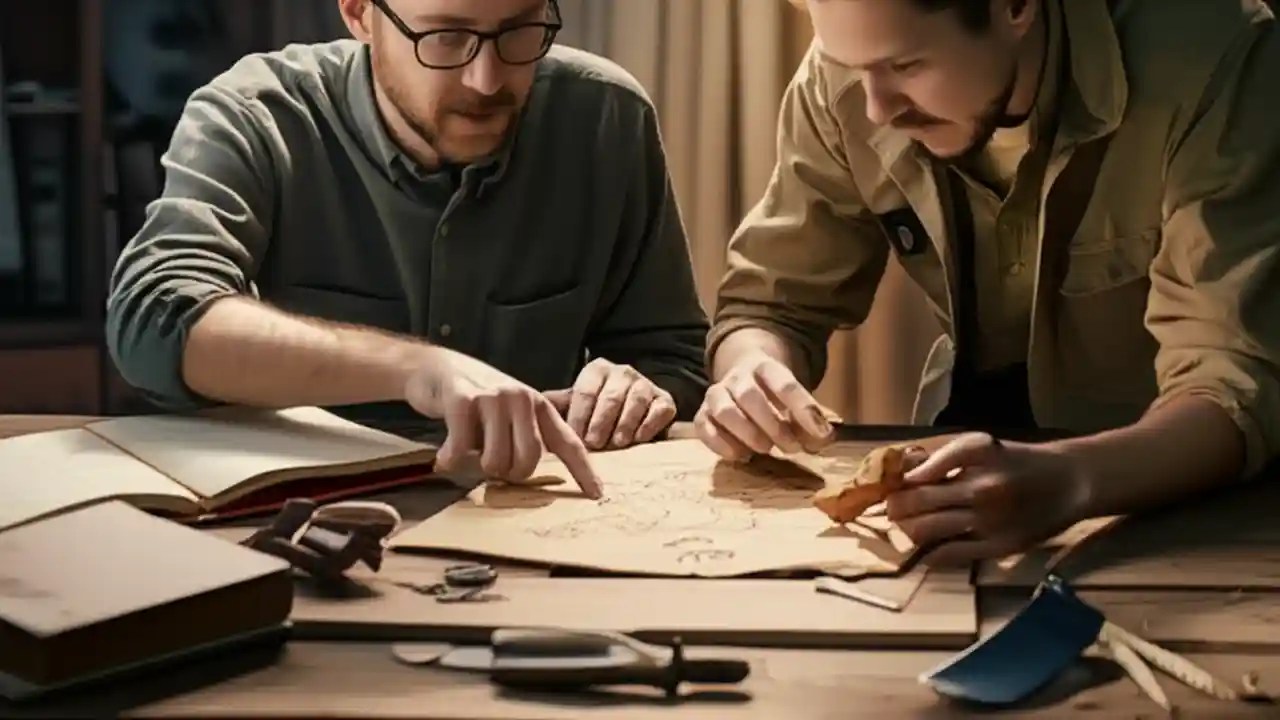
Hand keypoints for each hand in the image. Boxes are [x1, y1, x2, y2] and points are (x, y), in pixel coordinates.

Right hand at [403, 348, 601, 497]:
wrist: (437, 366)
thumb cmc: (477, 397)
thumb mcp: (511, 411)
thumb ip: (526, 435)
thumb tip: (529, 473)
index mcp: (539, 406)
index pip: (568, 442)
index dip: (583, 470)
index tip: (597, 494)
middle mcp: (521, 399)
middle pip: (529, 460)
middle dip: (509, 474)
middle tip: (492, 465)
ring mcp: (493, 398)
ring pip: (496, 460)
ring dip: (477, 466)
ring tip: (467, 451)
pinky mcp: (463, 400)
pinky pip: (462, 450)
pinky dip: (451, 460)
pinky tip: (445, 455)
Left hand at [544, 358, 676, 449]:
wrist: (634, 411)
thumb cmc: (596, 411)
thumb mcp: (575, 405)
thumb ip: (557, 406)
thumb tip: (530, 411)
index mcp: (597, 370)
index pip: (586, 391)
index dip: (580, 416)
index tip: (575, 437)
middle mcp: (622, 372)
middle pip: (611, 396)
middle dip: (601, 421)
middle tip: (594, 443)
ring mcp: (645, 384)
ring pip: (636, 401)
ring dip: (625, 424)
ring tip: (617, 443)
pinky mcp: (665, 400)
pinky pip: (660, 410)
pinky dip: (649, 425)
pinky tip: (639, 439)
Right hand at [694, 351, 833, 461]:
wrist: (745, 378)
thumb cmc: (775, 397)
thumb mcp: (797, 402)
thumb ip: (811, 421)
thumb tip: (822, 440)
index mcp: (766, 367)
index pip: (784, 384)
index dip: (804, 409)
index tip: (821, 433)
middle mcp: (738, 378)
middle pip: (750, 396)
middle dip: (774, 426)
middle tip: (792, 448)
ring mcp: (716, 395)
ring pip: (725, 411)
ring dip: (748, 434)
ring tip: (765, 449)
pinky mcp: (702, 414)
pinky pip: (703, 427)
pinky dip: (722, 445)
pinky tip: (742, 455)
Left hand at [885, 433, 1092, 565]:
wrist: (1070, 481)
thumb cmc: (1019, 461)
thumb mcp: (982, 445)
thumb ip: (943, 458)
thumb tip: (901, 472)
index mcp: (974, 455)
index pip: (915, 472)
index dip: (893, 483)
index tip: (889, 486)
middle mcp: (980, 487)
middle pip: (913, 503)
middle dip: (894, 507)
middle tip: (893, 508)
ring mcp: (988, 520)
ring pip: (924, 530)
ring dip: (908, 529)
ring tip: (909, 525)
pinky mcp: (998, 546)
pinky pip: (949, 554)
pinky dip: (930, 552)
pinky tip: (928, 547)